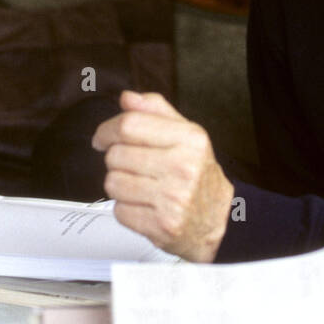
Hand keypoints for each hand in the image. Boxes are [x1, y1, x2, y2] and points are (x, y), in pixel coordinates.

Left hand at [91, 90, 233, 261]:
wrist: (221, 218)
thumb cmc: (199, 174)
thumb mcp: (186, 135)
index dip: (107, 130)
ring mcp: (173, 198)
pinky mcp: (162, 225)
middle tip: (132, 165)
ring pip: (113, 183)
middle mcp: (183, 167)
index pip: (130, 125)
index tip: (102, 138)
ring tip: (140, 186)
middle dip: (116, 160)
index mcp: (190, 139)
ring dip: (119, 185)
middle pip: (116, 155)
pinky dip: (126, 208)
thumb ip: (156, 112)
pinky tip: (145, 205)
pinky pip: (119, 211)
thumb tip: (128, 98)